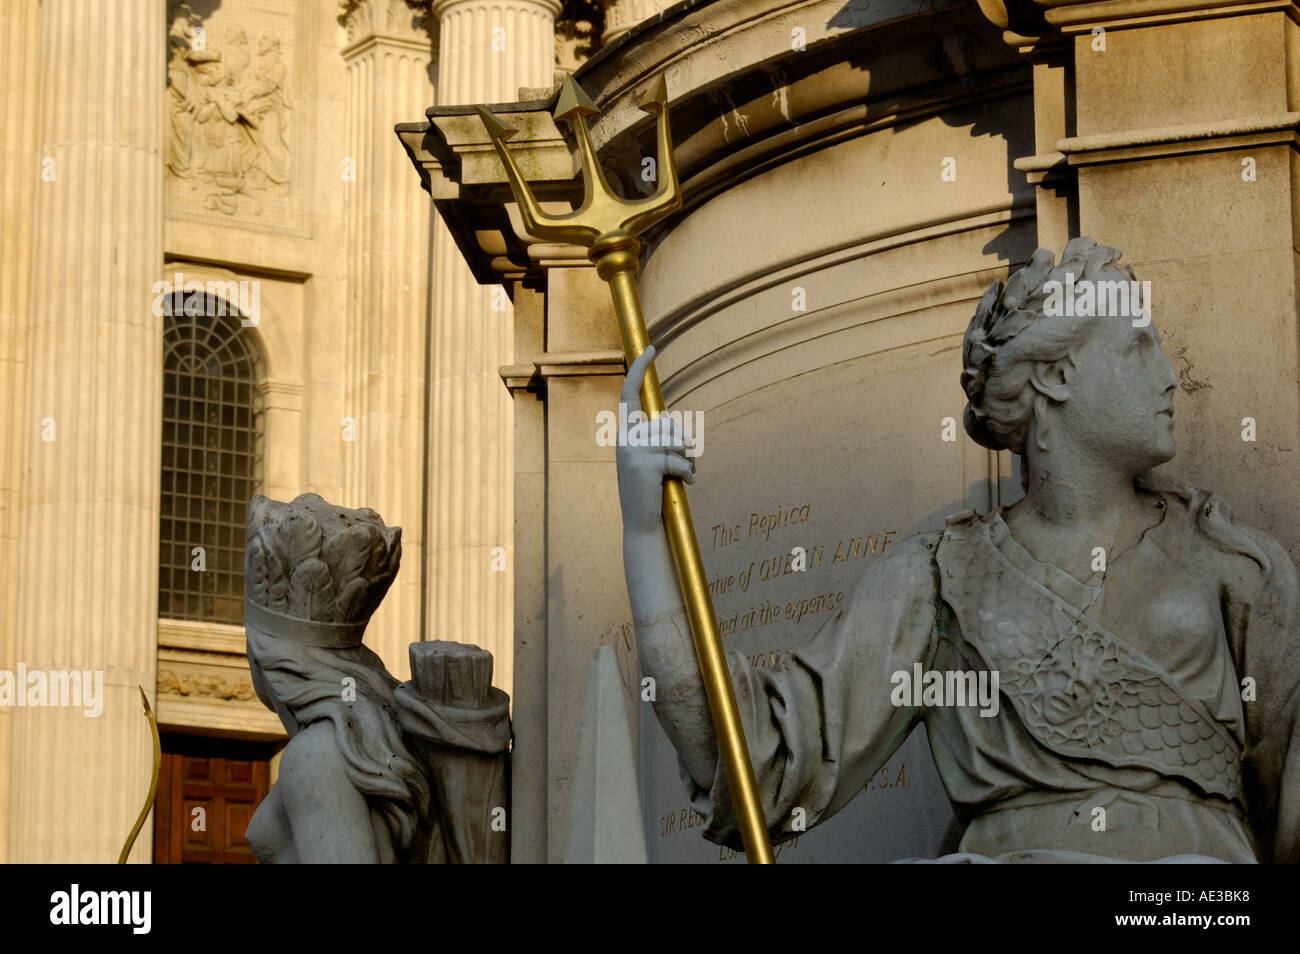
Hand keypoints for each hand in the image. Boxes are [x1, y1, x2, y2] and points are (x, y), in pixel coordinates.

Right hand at [616, 345, 696, 538]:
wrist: (642, 524)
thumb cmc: (651, 492)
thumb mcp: (651, 461)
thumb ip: (657, 442)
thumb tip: (679, 432)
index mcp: (626, 435)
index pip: (630, 395)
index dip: (639, 371)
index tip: (650, 349)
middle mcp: (625, 439)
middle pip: (669, 424)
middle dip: (684, 444)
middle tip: (682, 466)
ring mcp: (632, 451)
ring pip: (676, 440)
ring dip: (688, 460)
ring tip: (682, 476)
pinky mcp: (644, 464)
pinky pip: (679, 459)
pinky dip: (688, 473)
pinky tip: (685, 485)